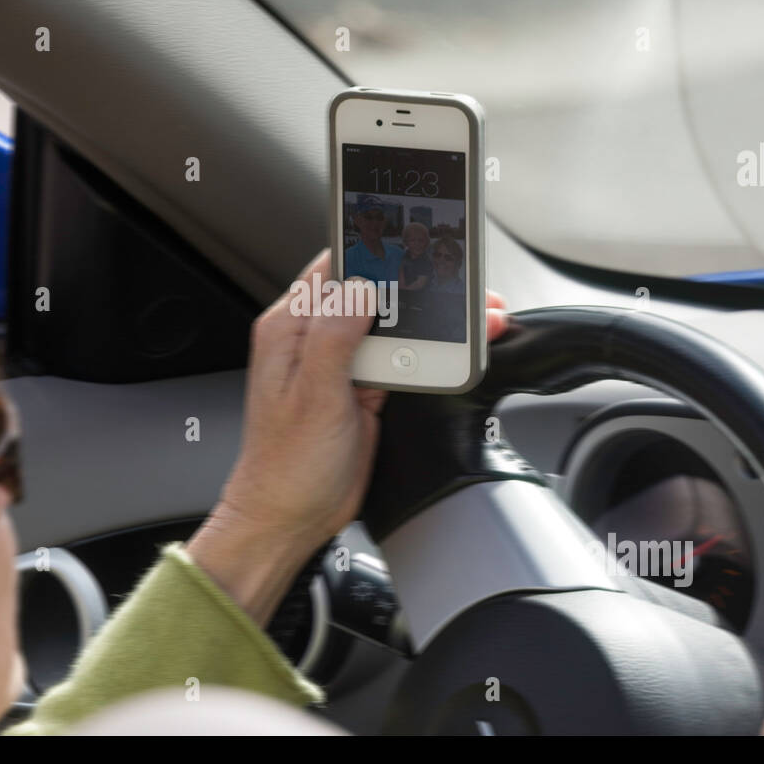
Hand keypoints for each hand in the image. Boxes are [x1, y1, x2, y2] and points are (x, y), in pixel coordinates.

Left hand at [187, 248, 508, 623]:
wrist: (290, 519)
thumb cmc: (285, 467)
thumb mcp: (312, 395)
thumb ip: (335, 336)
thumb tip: (362, 287)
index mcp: (291, 328)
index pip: (337, 268)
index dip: (378, 253)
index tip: (417, 243)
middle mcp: (315, 340)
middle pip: (376, 293)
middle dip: (423, 286)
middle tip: (466, 286)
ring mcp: (343, 365)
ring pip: (396, 327)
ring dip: (436, 321)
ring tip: (479, 317)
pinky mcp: (366, 390)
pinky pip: (404, 360)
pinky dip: (434, 353)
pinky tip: (461, 350)